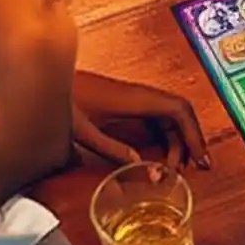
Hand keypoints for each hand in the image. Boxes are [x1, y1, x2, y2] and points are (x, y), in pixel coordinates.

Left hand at [72, 72, 209, 169]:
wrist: (45, 78)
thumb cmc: (63, 101)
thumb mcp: (83, 132)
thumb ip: (111, 149)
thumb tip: (142, 166)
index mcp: (136, 98)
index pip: (179, 110)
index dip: (194, 134)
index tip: (200, 157)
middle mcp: (141, 95)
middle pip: (180, 114)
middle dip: (193, 139)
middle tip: (199, 166)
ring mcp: (135, 98)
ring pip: (170, 116)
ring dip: (180, 139)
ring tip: (180, 166)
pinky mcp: (128, 103)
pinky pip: (157, 118)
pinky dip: (166, 136)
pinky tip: (161, 154)